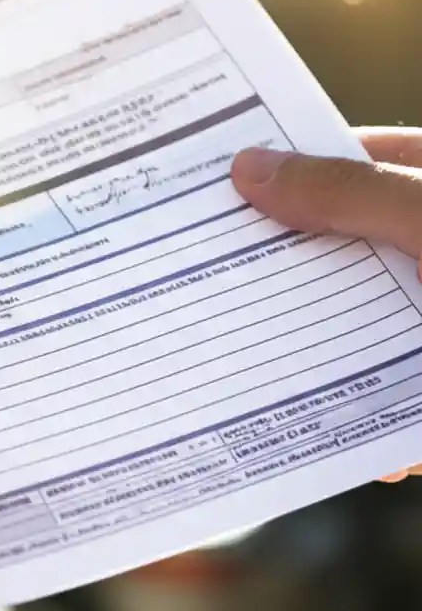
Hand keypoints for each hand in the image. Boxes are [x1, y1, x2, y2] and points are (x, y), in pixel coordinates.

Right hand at [231, 127, 421, 482]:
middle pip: (350, 245)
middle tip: (210, 276)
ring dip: (324, 358)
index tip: (217, 188)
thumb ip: (354, 195)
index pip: (358, 158)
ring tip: (259, 370)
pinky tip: (365, 452)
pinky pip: (402, 402)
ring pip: (369, 328)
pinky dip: (378, 427)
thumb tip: (253, 169)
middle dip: (290, 270)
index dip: (289, 169)